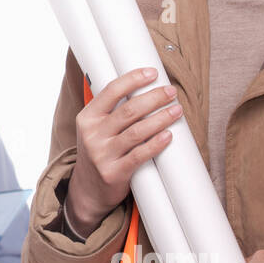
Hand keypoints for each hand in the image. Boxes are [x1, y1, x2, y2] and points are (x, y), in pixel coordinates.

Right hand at [66, 67, 183, 230]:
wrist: (87, 190)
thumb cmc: (99, 152)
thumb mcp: (95, 128)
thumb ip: (112, 110)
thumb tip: (143, 87)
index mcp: (87, 118)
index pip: (110, 91)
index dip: (133, 79)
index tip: (152, 73)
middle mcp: (92, 135)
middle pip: (128, 110)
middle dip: (154, 98)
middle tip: (171, 92)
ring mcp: (102, 155)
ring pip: (137, 132)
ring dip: (161, 119)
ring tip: (176, 111)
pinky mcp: (114, 173)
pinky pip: (140, 155)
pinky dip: (156, 144)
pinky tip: (168, 135)